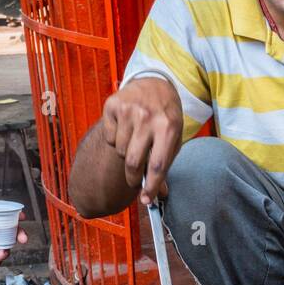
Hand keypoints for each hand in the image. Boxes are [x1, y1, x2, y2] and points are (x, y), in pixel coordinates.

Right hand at [101, 77, 182, 204]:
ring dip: (126, 153)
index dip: (152, 186)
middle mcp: (147, 118)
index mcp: (168, 127)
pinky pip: (109, 138)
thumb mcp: (174, 137)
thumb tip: (160, 194)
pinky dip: (116, 139)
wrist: (154, 84)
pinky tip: (126, 128)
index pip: (158, 165)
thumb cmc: (165, 117)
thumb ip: (165, 164)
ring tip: (135, 140)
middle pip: (134, 162)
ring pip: (120, 151)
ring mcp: (128, 110)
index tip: (146, 201)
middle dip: (133, 178)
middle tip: (135, 180)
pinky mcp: (112, 105)